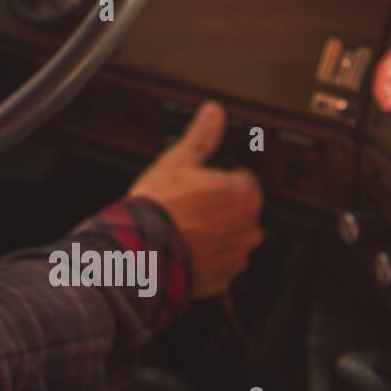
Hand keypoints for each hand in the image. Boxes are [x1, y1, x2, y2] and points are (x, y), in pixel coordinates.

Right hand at [128, 101, 264, 298]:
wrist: (141, 251)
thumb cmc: (159, 206)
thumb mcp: (178, 160)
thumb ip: (202, 136)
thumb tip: (213, 112)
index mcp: (244, 195)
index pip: (243, 180)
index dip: (220, 179)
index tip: (201, 183)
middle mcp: (249, 227)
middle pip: (239, 210)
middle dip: (219, 207)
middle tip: (189, 205)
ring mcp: (237, 255)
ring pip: (230, 238)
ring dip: (215, 233)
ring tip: (184, 227)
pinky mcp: (223, 278)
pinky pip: (219, 263)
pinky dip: (206, 257)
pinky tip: (184, 248)